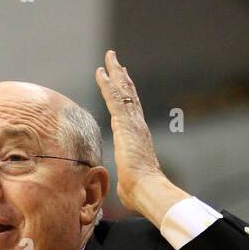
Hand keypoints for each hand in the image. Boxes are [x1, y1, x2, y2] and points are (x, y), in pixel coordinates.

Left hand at [95, 50, 164, 212]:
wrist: (147, 189)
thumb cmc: (139, 192)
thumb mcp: (128, 182)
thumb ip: (125, 180)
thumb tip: (122, 190)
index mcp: (138, 137)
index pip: (131, 111)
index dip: (127, 95)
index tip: (123, 81)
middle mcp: (138, 126)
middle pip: (129, 95)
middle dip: (122, 77)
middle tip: (116, 61)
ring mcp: (133, 123)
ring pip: (123, 91)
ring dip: (115, 73)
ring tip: (110, 57)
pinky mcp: (125, 124)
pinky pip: (114, 98)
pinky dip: (107, 83)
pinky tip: (101, 71)